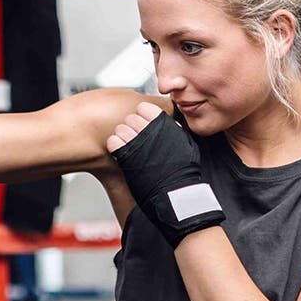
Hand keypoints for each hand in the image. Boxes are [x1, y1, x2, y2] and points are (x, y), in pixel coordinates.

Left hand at [107, 102, 223, 247]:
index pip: (143, 108)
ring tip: (130, 149)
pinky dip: (115, 148)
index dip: (142, 117)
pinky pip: (112, 142)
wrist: (175, 192)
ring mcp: (136, 141)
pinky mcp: (126, 155)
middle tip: (136, 141)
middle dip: (132, 128)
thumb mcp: (187, 145)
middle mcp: (148, 129)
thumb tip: (171, 124)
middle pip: (130, 118)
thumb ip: (176, 131)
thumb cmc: (183, 171)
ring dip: (122, 138)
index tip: (144, 127)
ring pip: (120, 129)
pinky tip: (123, 155)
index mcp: (163, 123)